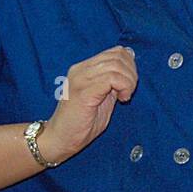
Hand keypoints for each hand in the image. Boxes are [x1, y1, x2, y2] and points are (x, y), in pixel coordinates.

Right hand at [40, 46, 138, 163]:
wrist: (60, 139)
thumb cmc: (82, 122)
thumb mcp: (103, 96)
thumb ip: (113, 81)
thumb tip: (130, 65)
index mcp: (84, 68)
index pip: (115, 52)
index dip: (130, 65)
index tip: (129, 84)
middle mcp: (80, 69)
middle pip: (118, 56)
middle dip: (132, 73)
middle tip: (129, 91)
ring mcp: (80, 79)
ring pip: (116, 65)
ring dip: (129, 81)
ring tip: (125, 96)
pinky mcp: (83, 91)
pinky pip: (111, 78)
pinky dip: (124, 86)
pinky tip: (121, 99)